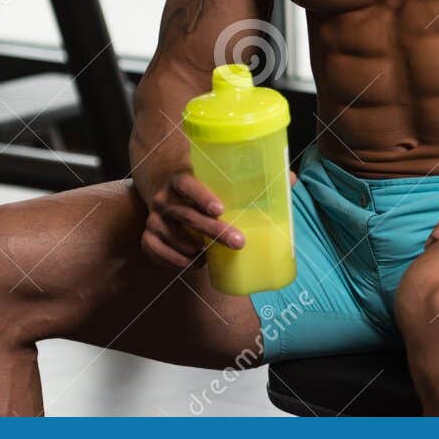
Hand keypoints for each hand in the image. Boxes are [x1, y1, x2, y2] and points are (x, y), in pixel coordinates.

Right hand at [137, 166, 299, 268]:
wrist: (165, 187)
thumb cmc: (202, 184)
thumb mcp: (219, 175)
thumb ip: (252, 179)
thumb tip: (291, 179)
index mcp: (180, 178)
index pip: (187, 184)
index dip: (202, 196)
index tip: (220, 209)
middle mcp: (164, 198)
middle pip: (186, 215)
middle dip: (214, 231)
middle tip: (240, 242)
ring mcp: (153, 219)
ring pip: (173, 239)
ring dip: (195, 251)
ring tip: (214, 255)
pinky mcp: (147, 237)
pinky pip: (158, 254)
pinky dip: (176, 262)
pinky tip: (195, 263)